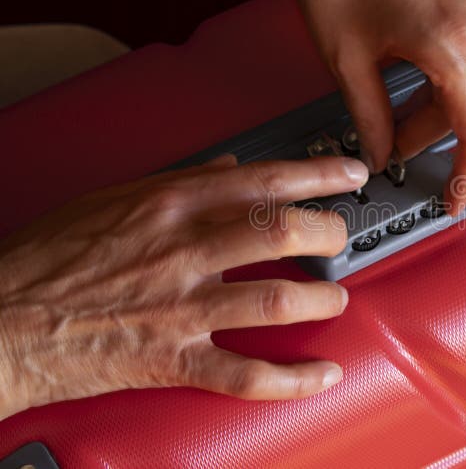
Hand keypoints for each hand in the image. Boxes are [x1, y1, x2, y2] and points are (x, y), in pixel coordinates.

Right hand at [0, 155, 367, 419]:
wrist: (2, 319)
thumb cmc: (49, 258)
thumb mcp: (114, 197)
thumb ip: (183, 180)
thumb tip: (233, 166)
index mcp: (169, 205)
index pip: (263, 179)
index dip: (319, 173)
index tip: (350, 172)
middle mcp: (183, 252)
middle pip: (284, 233)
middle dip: (330, 234)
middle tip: (340, 240)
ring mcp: (181, 308)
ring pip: (278, 299)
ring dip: (322, 299)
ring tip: (334, 299)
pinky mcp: (172, 359)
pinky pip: (246, 373)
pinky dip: (292, 379)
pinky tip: (320, 374)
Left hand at [270, 0, 465, 212]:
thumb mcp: (344, 57)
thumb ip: (369, 116)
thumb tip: (380, 152)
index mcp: (449, 38)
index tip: (457, 196)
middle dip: (434, 134)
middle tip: (395, 149)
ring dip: (436, 105)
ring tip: (394, 114)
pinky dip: (442, 75)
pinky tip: (410, 80)